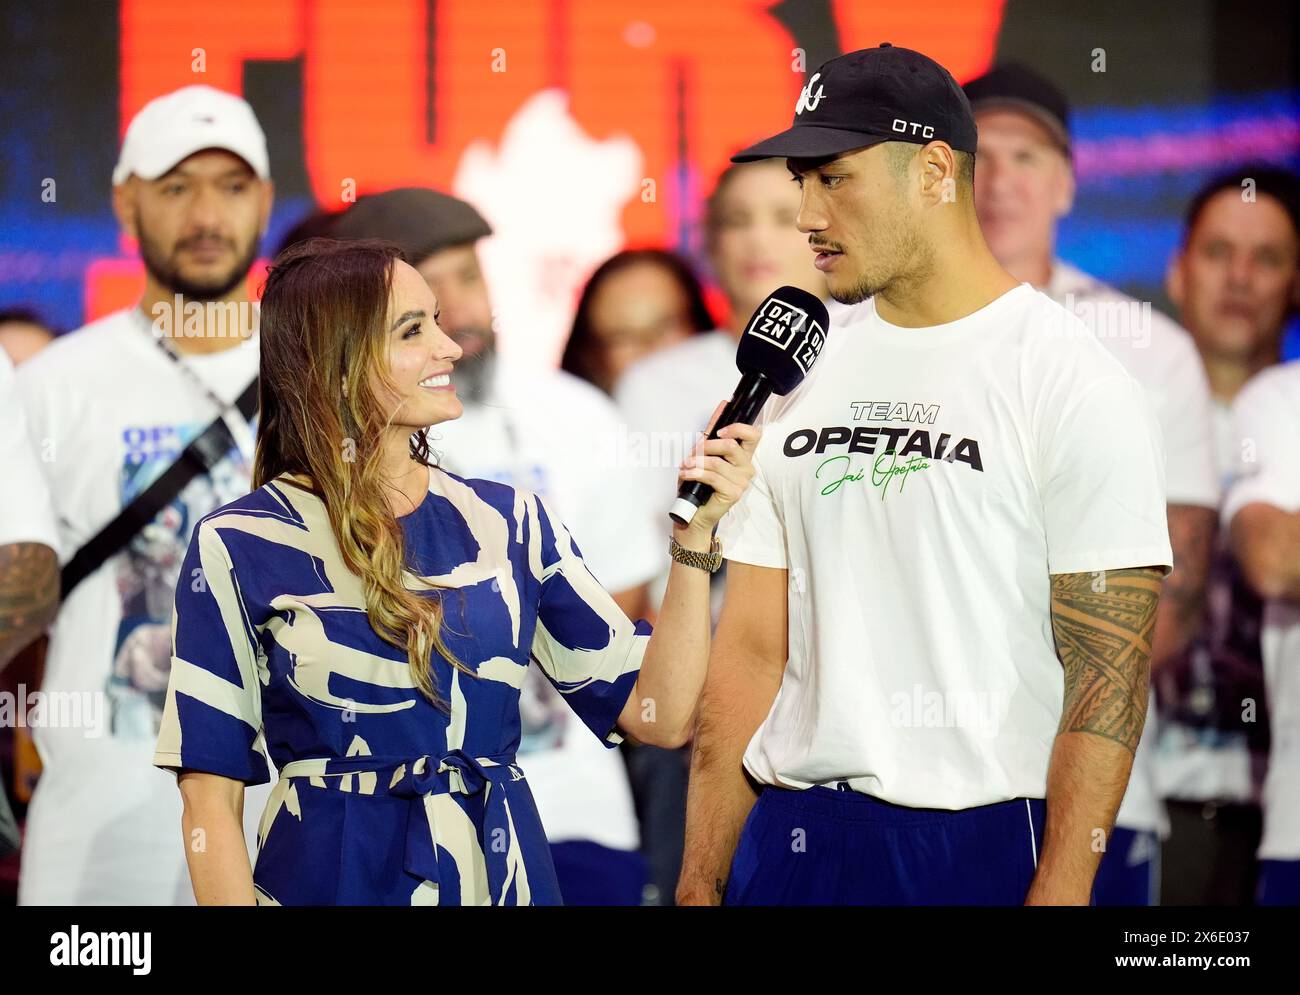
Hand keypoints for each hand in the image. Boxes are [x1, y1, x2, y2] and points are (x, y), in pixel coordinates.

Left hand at [675, 400, 761, 534]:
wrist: (694, 511)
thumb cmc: (699, 483)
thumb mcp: (704, 453)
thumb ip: (712, 432)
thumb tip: (723, 405)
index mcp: (743, 456)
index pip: (754, 435)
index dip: (738, 428)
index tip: (719, 431)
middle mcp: (747, 467)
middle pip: (731, 446)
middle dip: (707, 446)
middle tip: (694, 453)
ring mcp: (742, 481)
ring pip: (717, 462)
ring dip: (696, 462)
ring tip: (685, 467)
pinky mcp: (733, 493)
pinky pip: (712, 477)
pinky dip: (695, 473)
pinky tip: (686, 474)